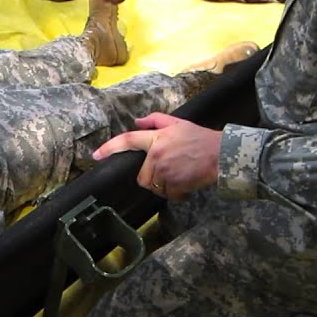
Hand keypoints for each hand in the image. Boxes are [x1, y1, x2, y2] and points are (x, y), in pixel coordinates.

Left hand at [92, 113, 220, 200]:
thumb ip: (156, 121)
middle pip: (142, 176)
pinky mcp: (175, 185)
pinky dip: (176, 193)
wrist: (221, 154)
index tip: (96, 156)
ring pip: (155, 186)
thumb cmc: (201, 138)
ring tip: (180, 176)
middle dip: (152, 177)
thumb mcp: (178, 123)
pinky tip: (186, 184)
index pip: (128, 140)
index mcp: (156, 138)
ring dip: (165, 186)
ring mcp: (165, 171)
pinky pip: (168, 195)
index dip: (109, 148)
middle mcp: (157, 155)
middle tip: (169, 171)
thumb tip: (137, 122)